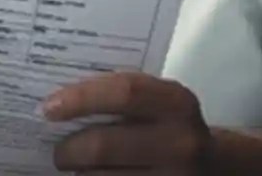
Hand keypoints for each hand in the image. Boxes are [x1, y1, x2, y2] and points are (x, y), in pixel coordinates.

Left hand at [42, 71, 211, 174]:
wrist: (212, 166)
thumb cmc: (169, 125)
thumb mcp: (158, 101)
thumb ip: (118, 97)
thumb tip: (58, 104)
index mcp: (175, 103)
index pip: (123, 94)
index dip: (81, 99)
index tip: (48, 108)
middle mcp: (180, 143)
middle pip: (103, 146)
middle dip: (68, 150)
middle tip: (57, 152)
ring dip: (80, 174)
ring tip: (76, 168)